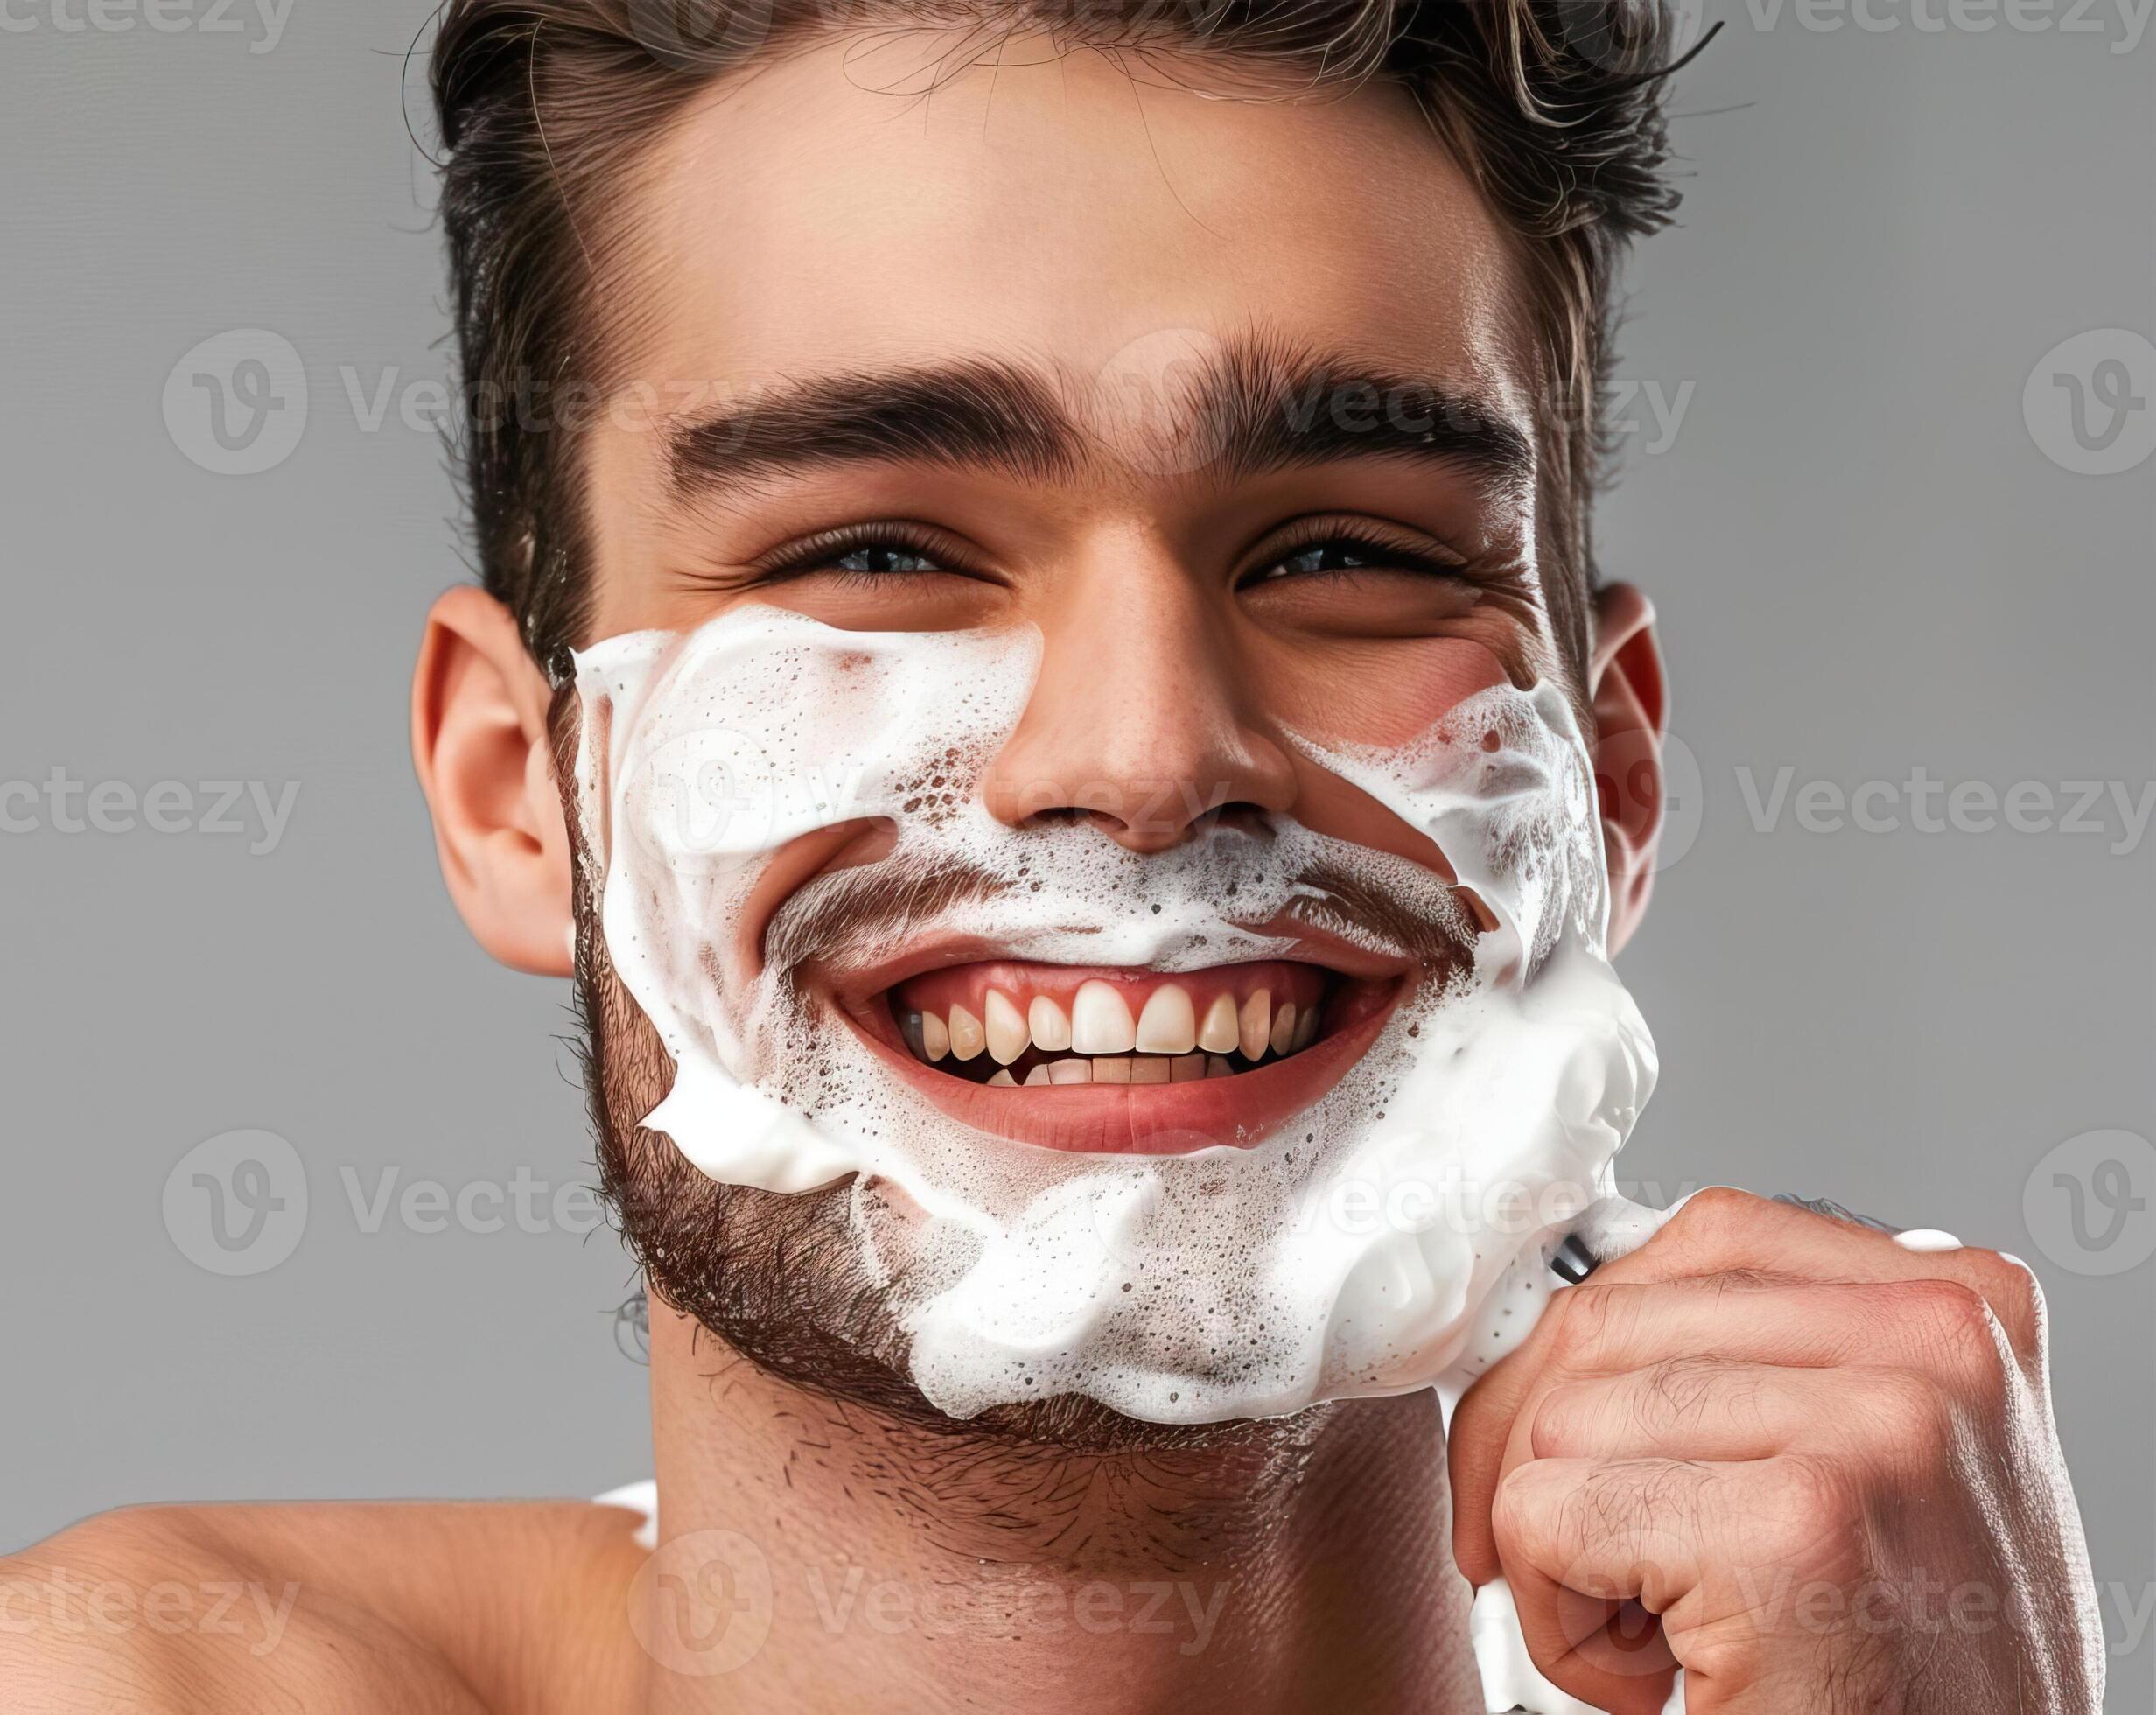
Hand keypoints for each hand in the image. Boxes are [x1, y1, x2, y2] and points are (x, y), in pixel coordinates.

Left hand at [1447, 1188, 2103, 1713]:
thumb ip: (1778, 1351)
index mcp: (1956, 1303)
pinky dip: (1552, 1616)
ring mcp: (1871, 1430)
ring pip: (1563, 1417)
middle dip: (1537, 1445)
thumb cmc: (1919, 1662)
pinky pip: (1547, 1515)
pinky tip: (1646, 1676)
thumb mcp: (1888, 1457)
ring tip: (1652, 1631)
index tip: (1565, 1436)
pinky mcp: (1793, 1531)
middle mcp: (1933, 1344)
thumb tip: (1585, 1297)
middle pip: (1606, 1318)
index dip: (1594, 1348)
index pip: (1700, 1243)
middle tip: (1583, 1564)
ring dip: (1553, 1545)